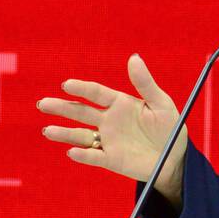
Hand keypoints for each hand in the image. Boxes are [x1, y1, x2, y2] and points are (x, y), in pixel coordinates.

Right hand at [37, 54, 188, 201]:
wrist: (174, 158)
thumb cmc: (170, 128)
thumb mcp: (161, 103)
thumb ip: (145, 83)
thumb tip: (134, 58)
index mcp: (120, 104)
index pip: (96, 94)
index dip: (82, 89)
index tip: (67, 85)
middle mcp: (109, 120)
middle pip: (81, 112)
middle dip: (62, 107)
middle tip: (43, 104)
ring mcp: (108, 140)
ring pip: (80, 135)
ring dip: (64, 133)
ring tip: (48, 130)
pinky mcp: (111, 159)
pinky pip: (93, 157)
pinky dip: (83, 155)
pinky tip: (72, 152)